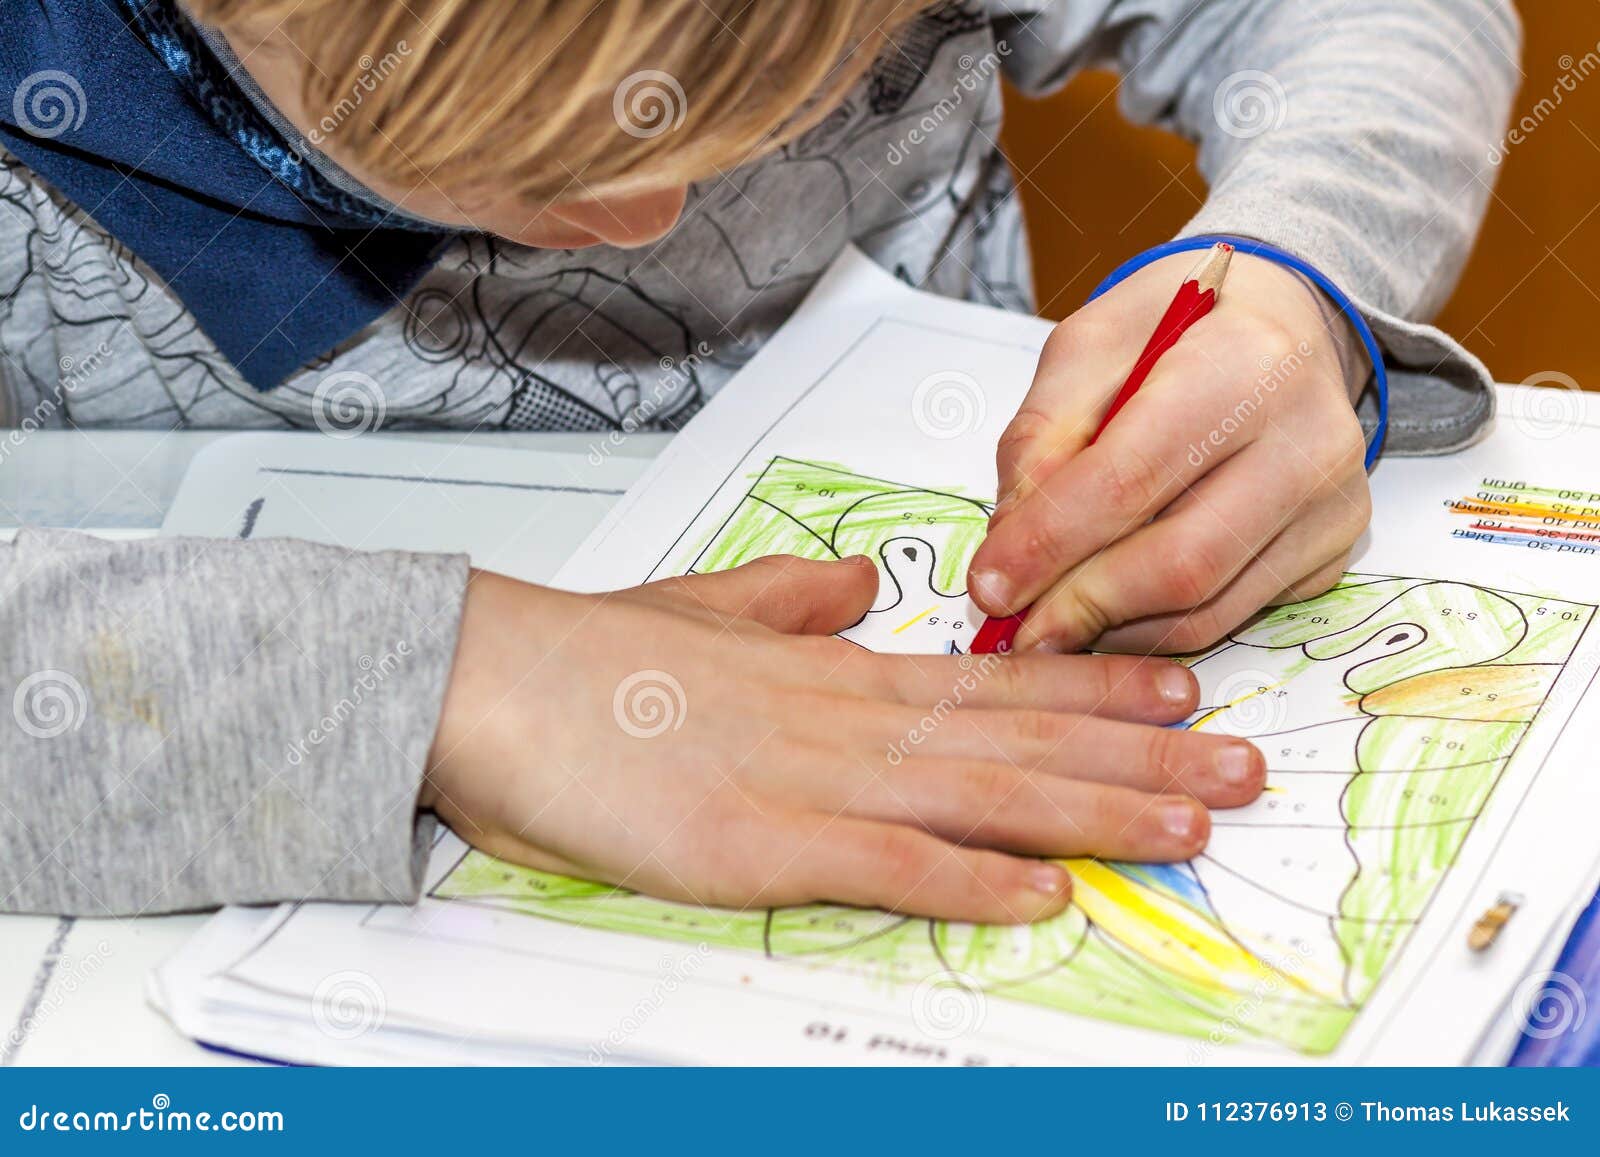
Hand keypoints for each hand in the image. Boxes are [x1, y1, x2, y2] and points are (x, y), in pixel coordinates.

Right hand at [423, 557, 1264, 923]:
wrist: (495, 678)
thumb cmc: (595, 656)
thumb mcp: (709, 610)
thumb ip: (792, 601)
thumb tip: (856, 586)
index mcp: (838, 676)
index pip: (996, 682)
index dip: (1098, 692)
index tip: (1184, 692)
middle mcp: (846, 722)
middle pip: (1018, 741)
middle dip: (1139, 756)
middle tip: (1244, 765)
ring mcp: (807, 783)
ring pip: (978, 797)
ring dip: (1091, 814)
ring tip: (1190, 823)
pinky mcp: (753, 847)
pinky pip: (880, 867)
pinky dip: (967, 882)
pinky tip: (1042, 894)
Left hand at [969, 250, 1371, 653]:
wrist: (1284, 320)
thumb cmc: (1178, 329)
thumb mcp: (1087, 348)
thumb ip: (1040, 437)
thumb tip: (1010, 542)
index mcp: (1240, 363)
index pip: (1130, 479)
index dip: (1049, 543)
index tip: (989, 585)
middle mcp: (1306, 437)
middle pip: (1179, 561)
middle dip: (1080, 605)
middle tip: (1016, 627)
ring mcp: (1331, 501)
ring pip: (1207, 606)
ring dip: (1114, 629)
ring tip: (1052, 622)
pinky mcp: (1333, 546)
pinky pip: (1233, 613)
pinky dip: (1158, 628)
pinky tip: (1114, 609)